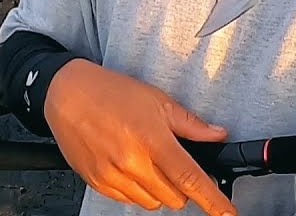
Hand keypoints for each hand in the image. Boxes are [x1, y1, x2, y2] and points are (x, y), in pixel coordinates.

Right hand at [45, 59, 235, 215]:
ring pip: (152, 203)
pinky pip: (129, 201)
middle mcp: (132, 163)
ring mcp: (113, 177)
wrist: (68, 94)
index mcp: (152, 140)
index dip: (213, 200)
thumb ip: (191, 124)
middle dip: (182, 186)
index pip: (190, 179)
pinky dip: (138, 190)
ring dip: (160, 190)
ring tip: (149, 161)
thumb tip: (217, 135)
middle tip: (174, 163)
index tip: (227, 212)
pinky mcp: (98, 184)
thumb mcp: (158, 100)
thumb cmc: (111, 93)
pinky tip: (132, 166)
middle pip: (174, 198)